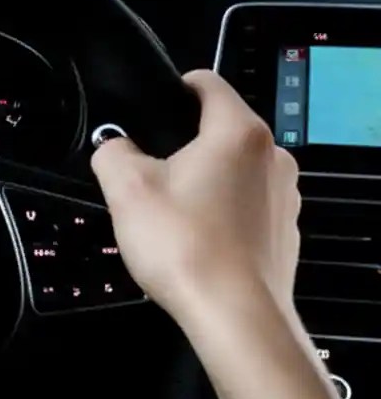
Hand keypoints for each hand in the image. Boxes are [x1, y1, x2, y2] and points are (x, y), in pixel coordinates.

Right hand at [91, 69, 300, 318]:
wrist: (234, 316)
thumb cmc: (182, 243)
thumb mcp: (125, 188)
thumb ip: (112, 151)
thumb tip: (116, 148)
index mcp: (239, 131)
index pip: (207, 83)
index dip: (173, 89)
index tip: (149, 115)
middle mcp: (274, 156)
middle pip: (220, 130)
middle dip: (184, 145)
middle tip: (149, 176)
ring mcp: (285, 196)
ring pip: (234, 170)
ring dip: (205, 181)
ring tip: (172, 216)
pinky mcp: (286, 232)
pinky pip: (247, 207)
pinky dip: (223, 214)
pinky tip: (198, 242)